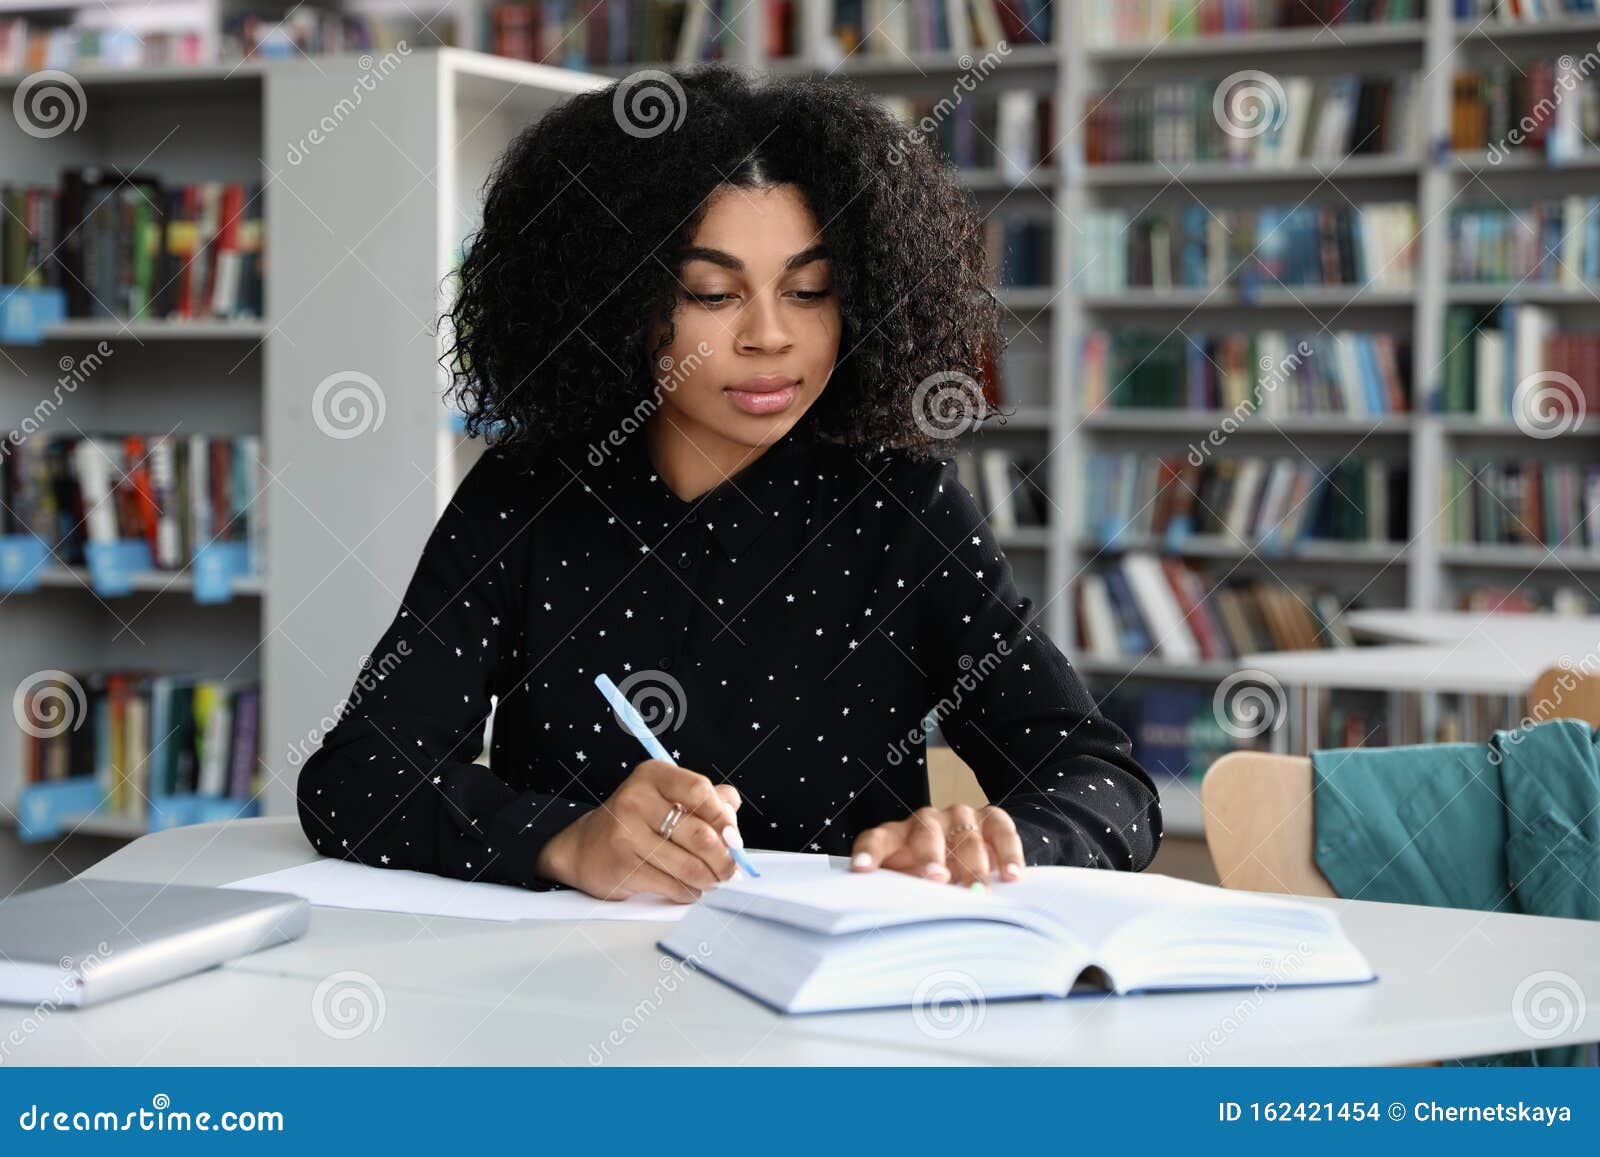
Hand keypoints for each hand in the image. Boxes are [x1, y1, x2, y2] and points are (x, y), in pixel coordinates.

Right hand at [534, 759, 741, 902]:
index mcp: (653, 775)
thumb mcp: (667, 797)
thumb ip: (707, 801)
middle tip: (730, 869)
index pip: (700, 790)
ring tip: (713, 880)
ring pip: (689, 866)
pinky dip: (689, 892)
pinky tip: (690, 888)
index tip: (733, 837)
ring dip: (710, 879)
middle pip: (700, 834)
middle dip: (724, 859)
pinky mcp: (623, 865)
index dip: (724, 817)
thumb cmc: (637, 821)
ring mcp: (626, 833)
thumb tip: (733, 824)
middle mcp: (637, 799)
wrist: (585, 847)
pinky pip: (673, 885)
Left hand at [850, 804, 1024, 885]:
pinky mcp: (991, 819)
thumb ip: (906, 897)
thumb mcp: (915, 887)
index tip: (861, 870)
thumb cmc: (932, 879)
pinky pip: (1001, 831)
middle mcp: (927, 821)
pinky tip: (1012, 876)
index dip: (869, 853)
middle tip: (937, 880)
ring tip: (980, 892)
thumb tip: (895, 927)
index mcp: (898, 836)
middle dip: (930, 856)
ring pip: (966, 835)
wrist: (973, 854)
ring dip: (974, 865)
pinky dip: (1008, 854)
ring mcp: (960, 817)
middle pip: (925, 833)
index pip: (877, 839)